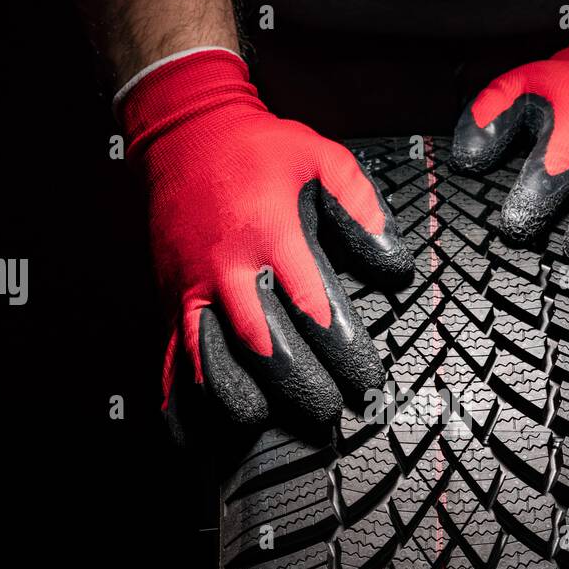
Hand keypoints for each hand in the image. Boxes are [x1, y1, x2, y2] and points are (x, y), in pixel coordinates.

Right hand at [119, 49, 412, 434]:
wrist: (184, 133)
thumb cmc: (258, 150)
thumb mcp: (323, 159)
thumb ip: (364, 210)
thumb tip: (397, 265)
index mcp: (272, 235)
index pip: (313, 307)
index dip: (343, 349)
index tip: (367, 380)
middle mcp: (228, 268)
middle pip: (263, 344)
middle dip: (298, 384)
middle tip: (328, 410)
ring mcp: (194, 289)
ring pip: (210, 360)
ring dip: (240, 398)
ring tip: (267, 423)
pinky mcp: (171, 300)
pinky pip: (171, 358)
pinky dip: (180, 401)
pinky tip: (192, 435)